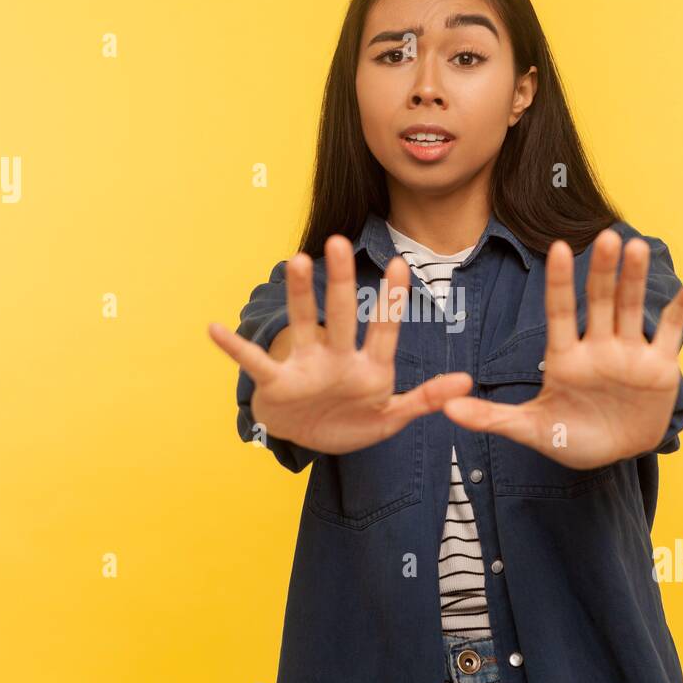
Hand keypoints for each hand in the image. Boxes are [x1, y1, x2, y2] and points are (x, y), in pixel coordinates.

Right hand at [208, 235, 474, 453]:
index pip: (384, 328)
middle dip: (342, 282)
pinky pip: (254, 363)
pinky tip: (214, 328)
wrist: (313, 441)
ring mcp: (306, 366)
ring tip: (297, 260)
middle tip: (338, 242)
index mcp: (369, 367)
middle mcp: (337, 357)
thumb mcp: (392, 417)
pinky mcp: (278, 383)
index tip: (399, 263)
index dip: (392, 300)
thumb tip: (468, 383)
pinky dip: (234, 348)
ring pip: (302, 325)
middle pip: (342, 315)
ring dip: (299, 295)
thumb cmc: (354, 421)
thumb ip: (426, 399)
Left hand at [442, 228, 682, 467]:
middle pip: (601, 302)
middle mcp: (598, 346)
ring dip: (637, 278)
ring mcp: (630, 353)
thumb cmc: (570, 439)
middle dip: (603, 272)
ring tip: (638, 247)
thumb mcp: (530, 430)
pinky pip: (674, 330)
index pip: (561, 312)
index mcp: (565, 357)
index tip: (557, 249)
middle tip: (605, 237)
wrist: (613, 455)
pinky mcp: (660, 366)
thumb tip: (446, 409)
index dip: (561, 283)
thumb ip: (491, 418)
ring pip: (633, 308)